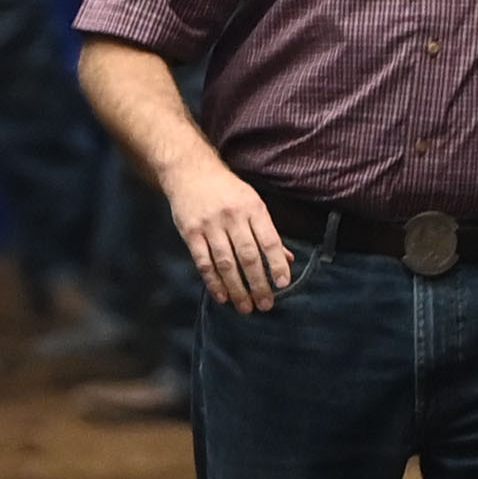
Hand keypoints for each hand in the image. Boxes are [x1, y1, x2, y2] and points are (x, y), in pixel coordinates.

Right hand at [165, 160, 293, 310]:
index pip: (270, 241)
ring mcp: (210, 225)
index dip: (277, 264)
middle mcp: (233, 217)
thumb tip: (288, 259)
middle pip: (248, 256)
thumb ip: (268, 232)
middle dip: (259, 283)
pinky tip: (222, 296)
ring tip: (246, 307)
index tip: (284, 284)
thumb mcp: (253, 203)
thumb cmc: (227, 190)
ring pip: (226, 263)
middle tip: (266, 304)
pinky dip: (213, 282)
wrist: (190, 171)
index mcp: (253, 208)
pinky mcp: (190, 232)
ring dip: (237, 288)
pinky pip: (203, 262)